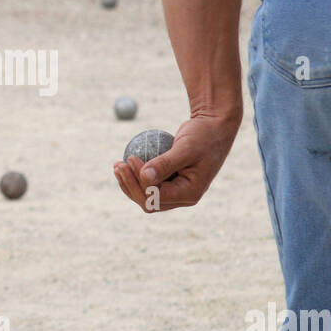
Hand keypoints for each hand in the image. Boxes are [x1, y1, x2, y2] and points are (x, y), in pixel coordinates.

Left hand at [112, 110, 240, 212]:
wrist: (214, 128)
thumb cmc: (203, 135)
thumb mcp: (186, 147)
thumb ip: (166, 163)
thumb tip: (144, 177)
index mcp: (190, 193)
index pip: (157, 197)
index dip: (140, 182)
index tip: (131, 159)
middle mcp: (183, 197)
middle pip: (149, 201)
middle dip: (131, 185)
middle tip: (118, 165)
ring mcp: (176, 191)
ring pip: (146, 196)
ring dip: (130, 183)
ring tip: (117, 165)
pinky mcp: (170, 182)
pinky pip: (149, 185)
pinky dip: (135, 177)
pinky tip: (124, 163)